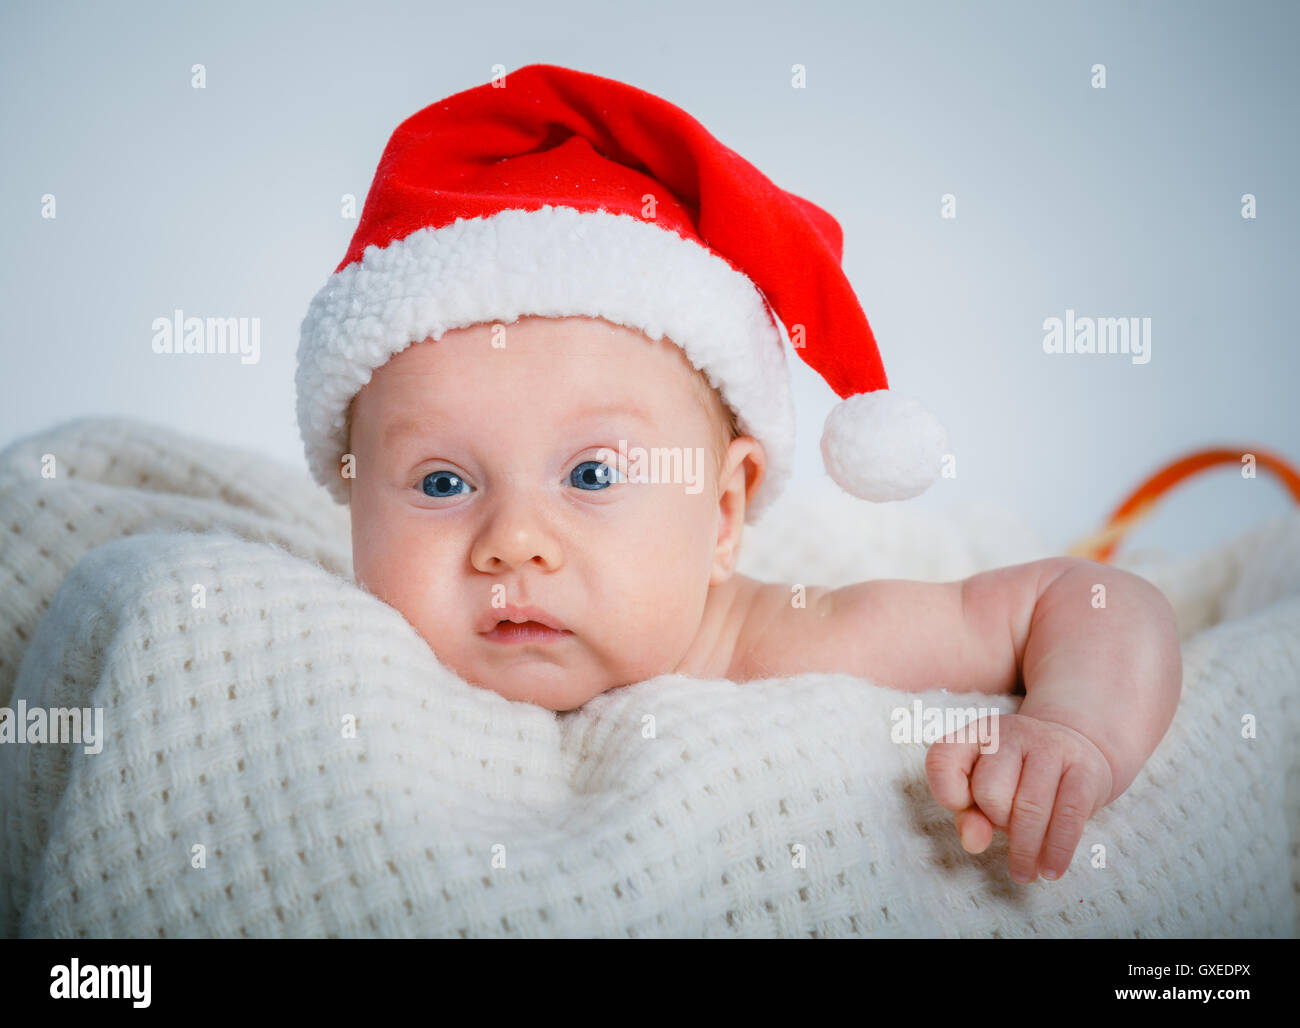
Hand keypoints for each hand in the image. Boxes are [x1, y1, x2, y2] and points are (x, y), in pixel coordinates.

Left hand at [924, 712, 1112, 882]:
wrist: (1078, 748)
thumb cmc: (1019, 778)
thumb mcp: (984, 790)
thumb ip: (968, 815)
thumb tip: (974, 843)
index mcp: (976, 733)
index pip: (943, 758)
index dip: (946, 791)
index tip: (962, 808)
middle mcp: (1012, 733)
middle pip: (989, 791)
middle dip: (996, 821)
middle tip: (1008, 831)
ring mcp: (1051, 746)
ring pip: (1029, 808)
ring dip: (1025, 850)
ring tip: (1024, 873)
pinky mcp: (1085, 769)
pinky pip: (1068, 817)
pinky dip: (1056, 850)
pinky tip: (1050, 870)